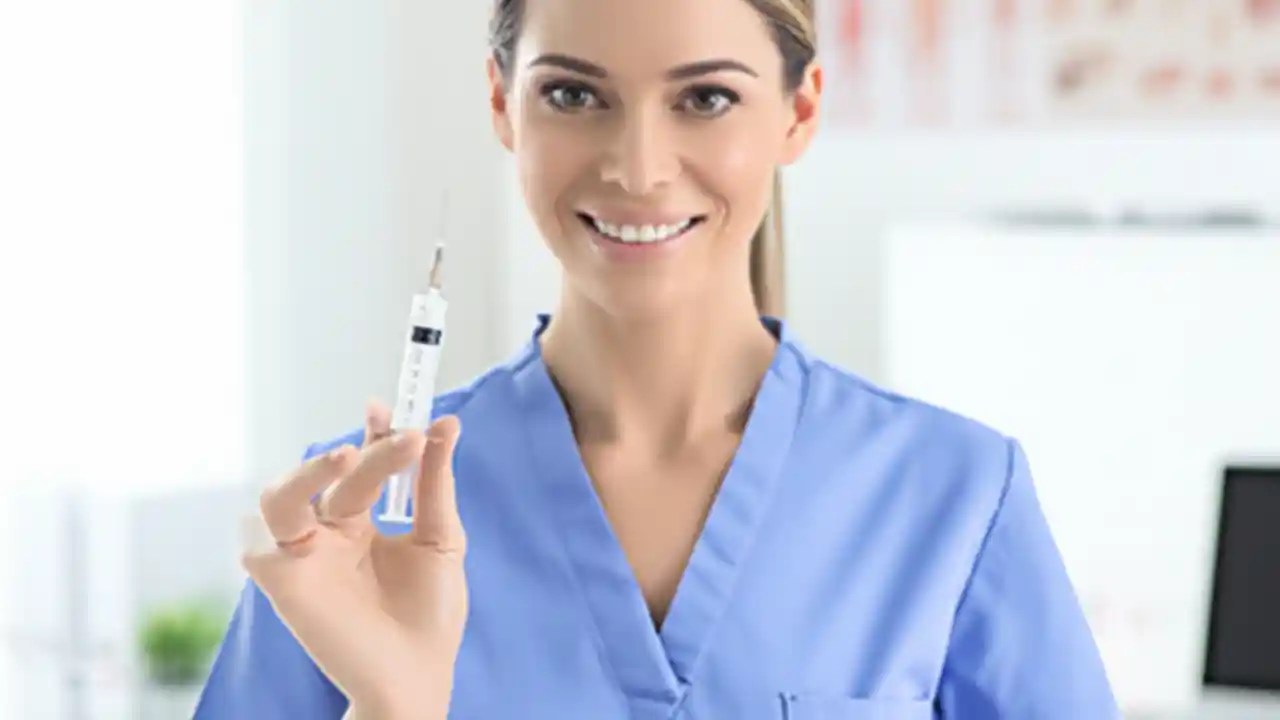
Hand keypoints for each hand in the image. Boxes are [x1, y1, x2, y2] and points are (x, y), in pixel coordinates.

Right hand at [241, 401, 466, 717]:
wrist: (418, 678)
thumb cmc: (430, 616)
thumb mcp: (441, 539)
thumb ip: (436, 484)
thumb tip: (448, 424)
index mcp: (361, 521)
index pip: (360, 463)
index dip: (372, 432)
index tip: (389, 404)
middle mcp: (327, 533)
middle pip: (335, 475)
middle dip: (371, 452)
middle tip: (408, 436)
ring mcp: (304, 556)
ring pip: (280, 497)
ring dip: (310, 471)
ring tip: (347, 455)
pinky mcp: (285, 584)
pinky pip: (259, 545)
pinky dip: (273, 527)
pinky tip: (315, 524)